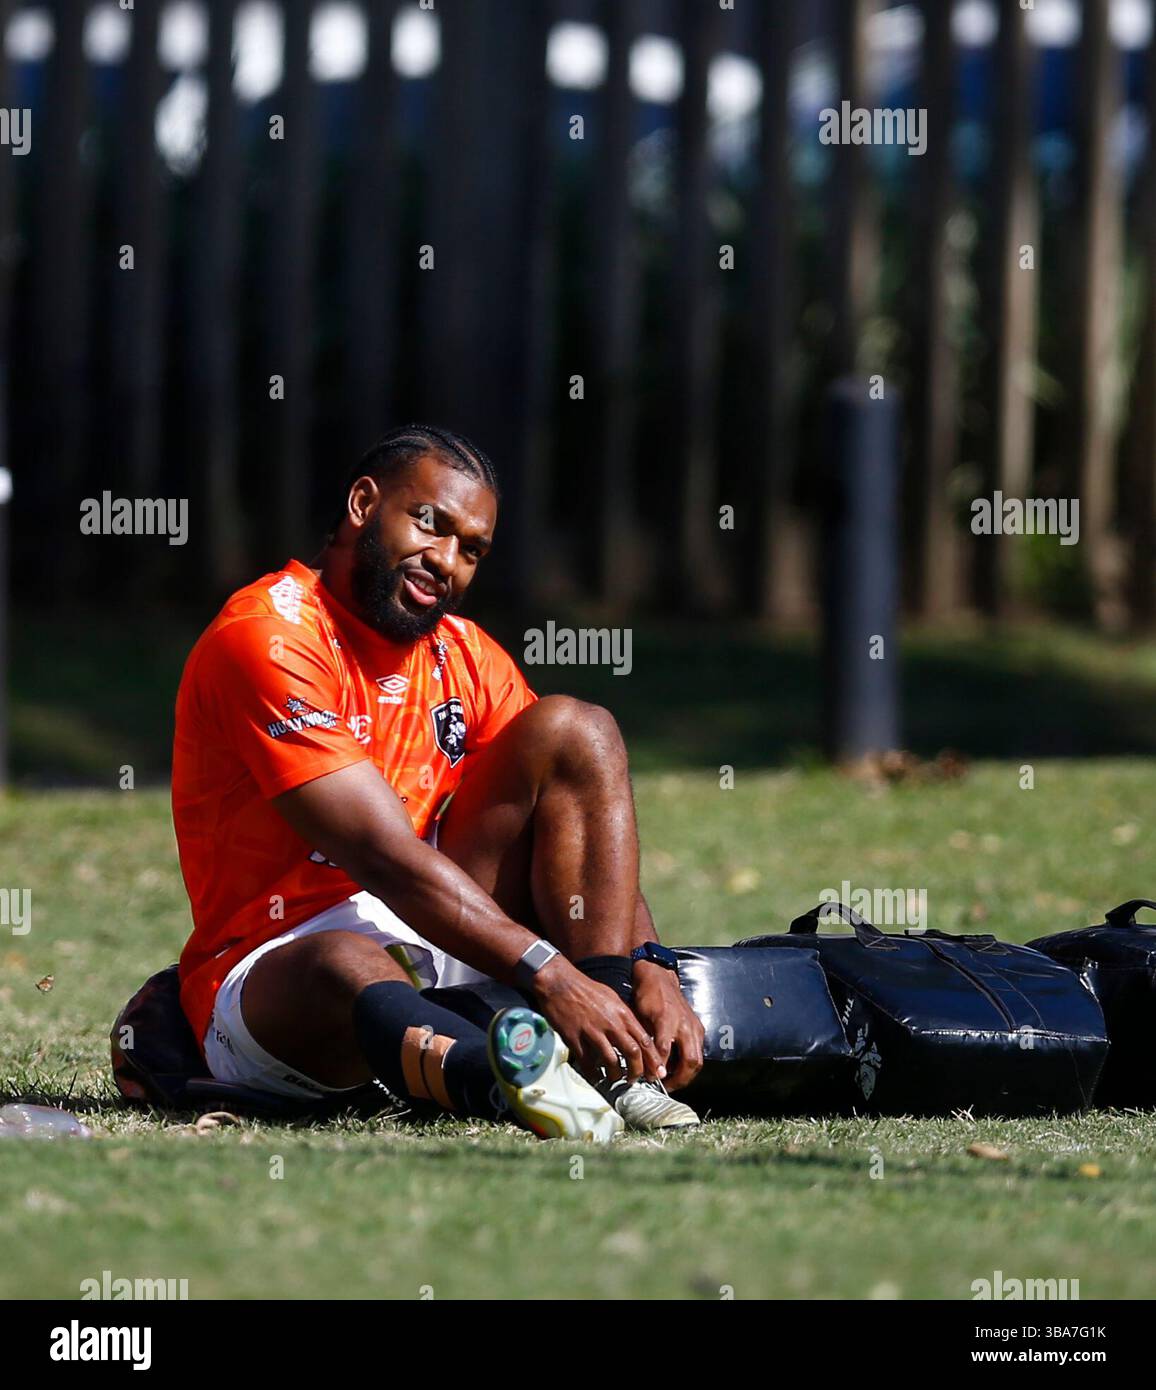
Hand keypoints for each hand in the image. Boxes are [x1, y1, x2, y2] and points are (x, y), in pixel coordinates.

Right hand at [530, 956, 664, 1084]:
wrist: (559, 982)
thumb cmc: (585, 988)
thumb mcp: (612, 998)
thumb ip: (623, 1017)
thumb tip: (632, 1034)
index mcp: (622, 1014)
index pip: (645, 1040)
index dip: (653, 1059)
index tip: (657, 1072)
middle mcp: (611, 1024)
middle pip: (633, 1053)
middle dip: (637, 1071)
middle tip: (635, 1079)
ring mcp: (593, 1032)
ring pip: (612, 1062)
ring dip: (615, 1075)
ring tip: (615, 1078)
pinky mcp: (576, 1039)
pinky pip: (587, 1063)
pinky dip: (593, 1074)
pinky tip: (595, 1076)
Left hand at [630, 961, 703, 1091]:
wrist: (659, 977)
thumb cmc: (646, 996)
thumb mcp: (639, 1017)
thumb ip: (645, 1040)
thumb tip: (643, 1063)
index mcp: (667, 1020)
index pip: (665, 1051)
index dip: (658, 1068)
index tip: (651, 1079)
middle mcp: (685, 1025)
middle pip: (690, 1061)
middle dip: (679, 1079)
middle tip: (665, 1087)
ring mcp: (694, 1027)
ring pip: (698, 1060)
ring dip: (686, 1075)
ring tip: (672, 1082)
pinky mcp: (699, 1028)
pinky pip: (698, 1051)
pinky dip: (689, 1063)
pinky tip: (677, 1068)